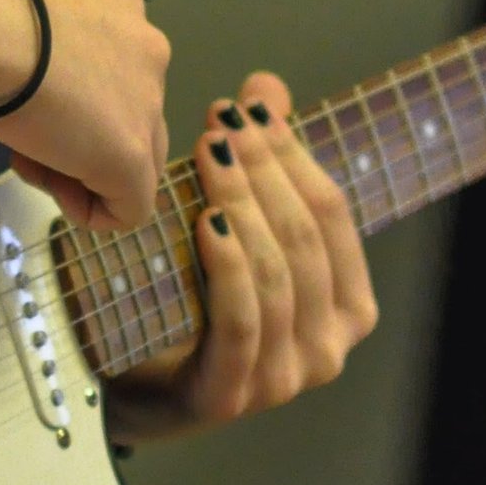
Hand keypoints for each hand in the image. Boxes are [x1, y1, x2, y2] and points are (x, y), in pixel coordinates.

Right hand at [0, 0, 170, 233]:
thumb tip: (21, 60)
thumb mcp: (17, 11)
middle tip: (27, 139)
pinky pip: (131, 205)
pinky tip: (55, 196)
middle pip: (130, 114)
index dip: (70, 97)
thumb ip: (39, 35)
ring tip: (30, 161)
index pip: (113, 68)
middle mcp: (149, 50)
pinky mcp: (132, 157)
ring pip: (135, 158)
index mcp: (120, 6)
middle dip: (81, 137)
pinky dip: (93, 210)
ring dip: (83, 170)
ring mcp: (147, 105)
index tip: (25, 102)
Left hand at [110, 70, 376, 440]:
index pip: (333, 215)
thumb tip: (266, 89)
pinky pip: (240, 322)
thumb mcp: (235, 229)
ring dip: (244, 206)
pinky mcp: (233, 395)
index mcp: (348, 307)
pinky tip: (207, 224)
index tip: (253, 109)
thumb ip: (261, 162)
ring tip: (210, 157)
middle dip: (266, 171)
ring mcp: (285, 377)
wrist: (137, 391)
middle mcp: (328, 347)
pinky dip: (228, 268)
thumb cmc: (197, 310)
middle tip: (223, 124)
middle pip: (304, 239)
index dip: (294, 154)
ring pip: (277, 276)